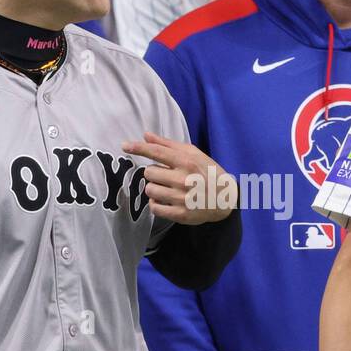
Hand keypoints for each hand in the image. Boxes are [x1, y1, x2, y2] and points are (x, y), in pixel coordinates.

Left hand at [122, 132, 236, 224]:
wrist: (225, 199)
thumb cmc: (207, 173)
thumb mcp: (194, 154)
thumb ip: (168, 145)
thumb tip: (146, 135)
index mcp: (187, 162)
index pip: (157, 152)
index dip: (139, 148)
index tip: (125, 146)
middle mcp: (184, 179)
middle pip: (149, 172)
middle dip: (154, 174)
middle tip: (167, 176)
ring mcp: (182, 198)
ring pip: (150, 190)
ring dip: (154, 189)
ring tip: (167, 189)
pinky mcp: (180, 214)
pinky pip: (154, 207)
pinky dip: (156, 204)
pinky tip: (165, 200)